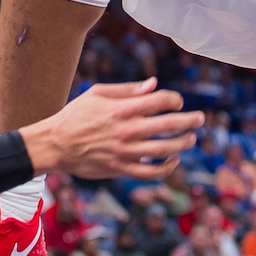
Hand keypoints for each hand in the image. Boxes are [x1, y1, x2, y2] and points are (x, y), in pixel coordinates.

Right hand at [21, 77, 202, 178]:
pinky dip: (166, 168)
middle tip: (200, 119)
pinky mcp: (121, 169)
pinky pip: (150, 172)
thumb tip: (154, 84)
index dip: (175, 100)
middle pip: (168, 124)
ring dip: (182, 143)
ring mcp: (125, 152)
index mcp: (123, 108)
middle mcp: (128, 130)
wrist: (56, 144)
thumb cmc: (76, 115)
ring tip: (191, 138)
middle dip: (189, 121)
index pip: (160, 101)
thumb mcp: (98, 93)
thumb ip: (128, 89)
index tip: (178, 102)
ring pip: (164, 149)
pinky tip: (173, 160)